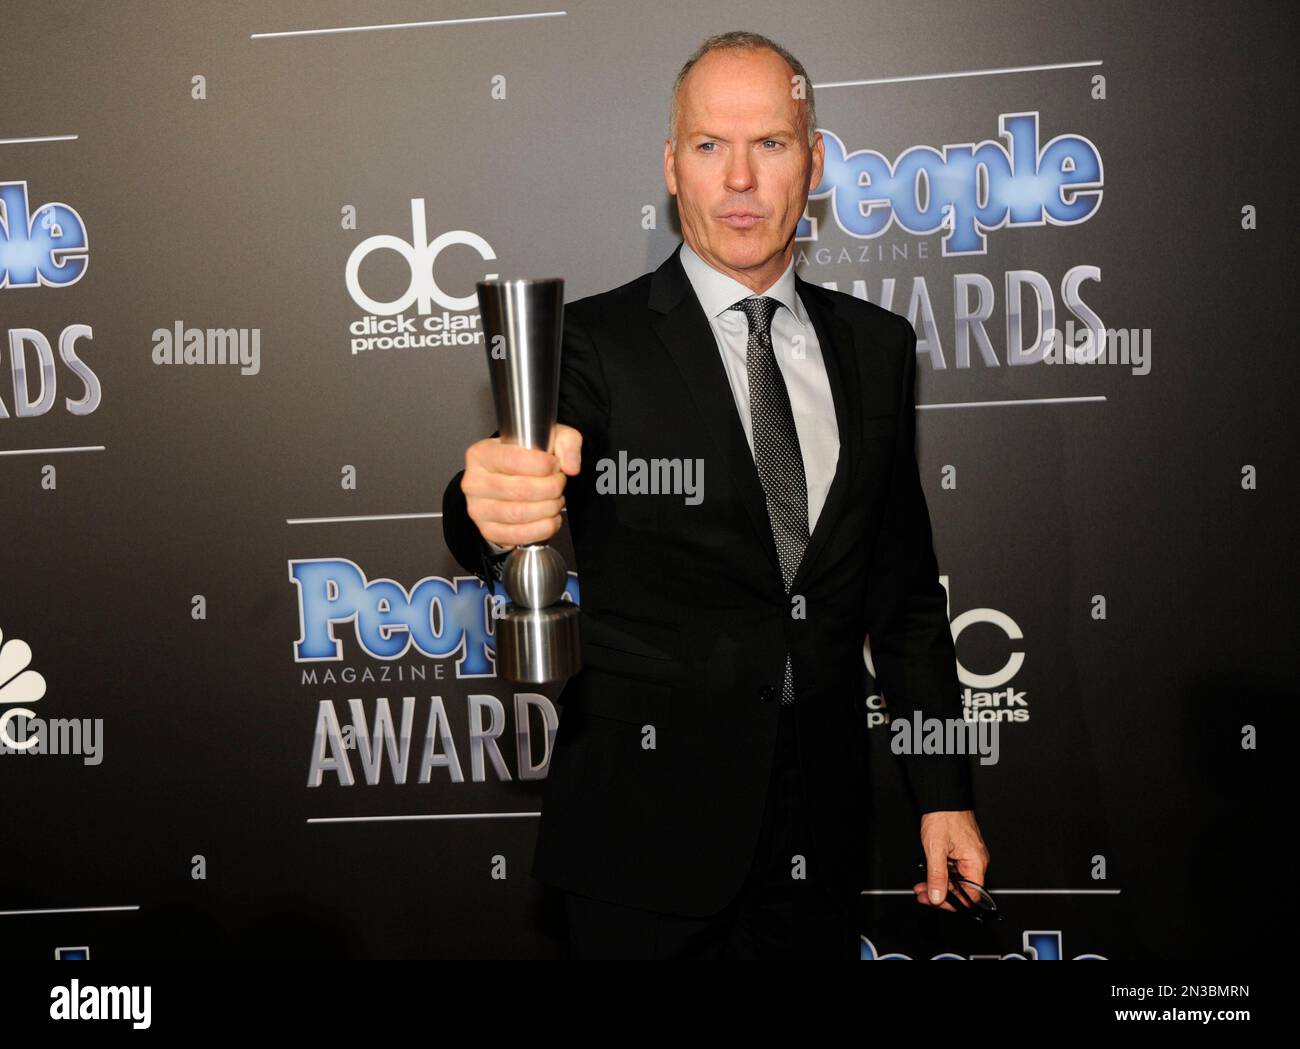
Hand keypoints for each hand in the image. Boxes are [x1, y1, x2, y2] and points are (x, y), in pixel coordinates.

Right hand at [460, 423, 582, 549]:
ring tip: (555, 500)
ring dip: (548, 508)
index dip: (544, 465)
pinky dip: (543, 528)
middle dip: (551, 489)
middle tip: (558, 484)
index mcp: (481, 454)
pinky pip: (519, 535)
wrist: (510, 481)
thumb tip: (570, 466)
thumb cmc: (525, 460)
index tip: (556, 466)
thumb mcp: (549, 439)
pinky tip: (550, 518)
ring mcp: (478, 509)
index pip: (514, 460)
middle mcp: (474, 482)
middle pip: (520, 489)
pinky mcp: (488, 530)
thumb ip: (566, 442)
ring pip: (520, 514)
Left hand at [912, 810, 988, 911]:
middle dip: (941, 893)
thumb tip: (937, 897)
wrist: (942, 797)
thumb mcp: (936, 849)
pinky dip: (939, 873)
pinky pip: (952, 869)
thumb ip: (937, 876)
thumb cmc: (944, 816)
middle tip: (924, 894)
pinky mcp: (960, 851)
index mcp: (976, 862)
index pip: (971, 895)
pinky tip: (927, 874)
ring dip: (937, 884)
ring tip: (922, 886)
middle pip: (962, 889)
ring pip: (955, 880)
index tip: (937, 902)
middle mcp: (975, 861)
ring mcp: (967, 856)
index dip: (954, 903)